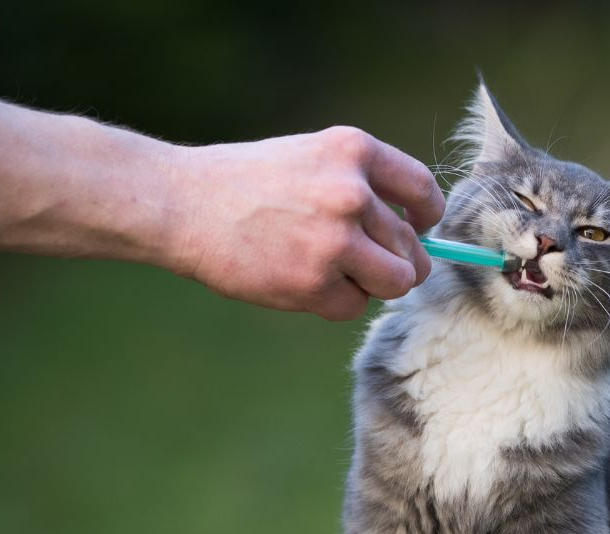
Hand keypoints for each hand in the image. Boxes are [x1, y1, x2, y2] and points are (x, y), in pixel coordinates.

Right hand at [163, 126, 444, 319]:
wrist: (181, 204)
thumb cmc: (245, 183)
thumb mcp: (310, 158)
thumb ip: (361, 185)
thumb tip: (417, 233)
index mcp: (353, 151)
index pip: (423, 189)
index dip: (428, 218)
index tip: (420, 229)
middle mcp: (351, 192)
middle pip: (412, 247)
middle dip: (395, 262)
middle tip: (362, 264)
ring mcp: (334, 240)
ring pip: (395, 282)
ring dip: (372, 286)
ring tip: (334, 273)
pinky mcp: (314, 282)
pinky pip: (354, 307)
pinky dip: (334, 303)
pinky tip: (300, 282)